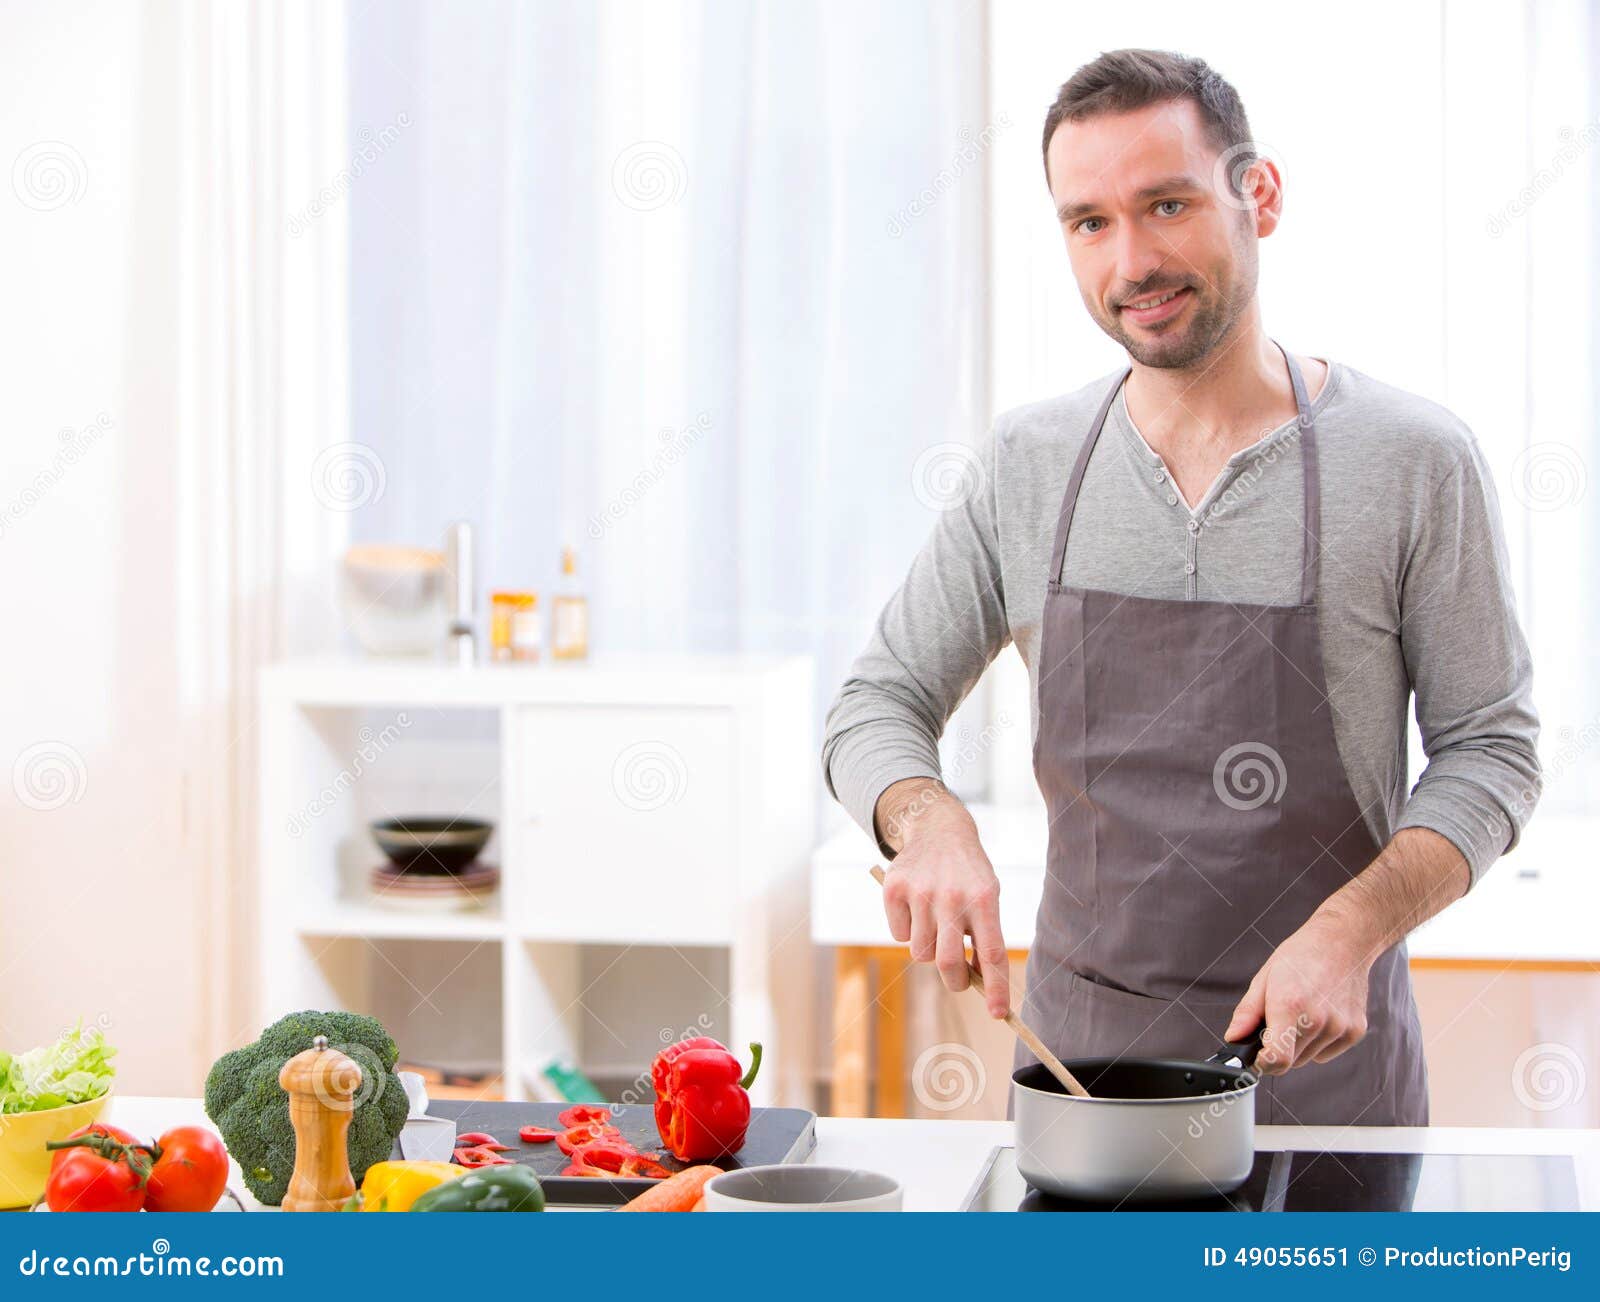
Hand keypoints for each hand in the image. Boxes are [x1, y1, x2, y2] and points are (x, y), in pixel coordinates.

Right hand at [876, 779, 1009, 1017]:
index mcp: (985, 898)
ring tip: (935, 924)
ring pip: (920, 953)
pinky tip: (915, 908)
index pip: (992, 953)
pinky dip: (907, 930)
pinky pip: (898, 935)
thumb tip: (976, 981)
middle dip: (955, 981)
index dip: (996, 987)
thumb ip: (984, 936)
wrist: (938, 829)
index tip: (999, 1013)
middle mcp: (952, 895)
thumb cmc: (968, 874)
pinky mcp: (893, 889)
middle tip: (959, 979)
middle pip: (949, 963)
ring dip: (929, 949)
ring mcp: (920, 892)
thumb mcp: (987, 897)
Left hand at [1225, 910, 1374, 1074]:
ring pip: (1308, 1059)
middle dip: (1278, 1049)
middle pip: (1290, 1062)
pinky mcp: (1355, 1032)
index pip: (1277, 1060)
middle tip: (1278, 1021)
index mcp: (1290, 1005)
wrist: (1343, 942)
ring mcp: (1339, 1027)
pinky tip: (1319, 1015)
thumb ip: (1247, 1013)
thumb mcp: (1264, 978)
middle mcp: (1318, 1020)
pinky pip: (1326, 1053)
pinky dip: (1318, 1042)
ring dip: (1298, 1046)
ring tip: (1301, 1012)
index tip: (1257, 1056)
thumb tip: (1234, 1038)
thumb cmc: (1302, 956)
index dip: (1263, 1063)